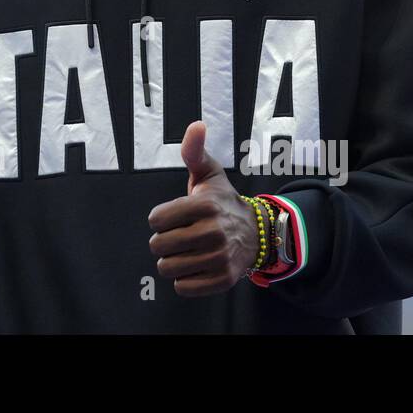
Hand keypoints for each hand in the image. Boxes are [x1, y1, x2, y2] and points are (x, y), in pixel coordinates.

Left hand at [147, 120, 259, 295]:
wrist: (256, 233)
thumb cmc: (222, 201)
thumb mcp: (209, 173)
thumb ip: (194, 151)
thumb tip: (196, 125)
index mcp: (205, 205)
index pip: (156, 220)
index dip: (160, 219)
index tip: (173, 216)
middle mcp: (213, 232)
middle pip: (158, 246)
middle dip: (163, 241)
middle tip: (179, 235)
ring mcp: (219, 258)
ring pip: (168, 268)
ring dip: (171, 261)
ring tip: (185, 251)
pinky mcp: (222, 280)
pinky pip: (183, 287)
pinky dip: (184, 279)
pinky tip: (195, 266)